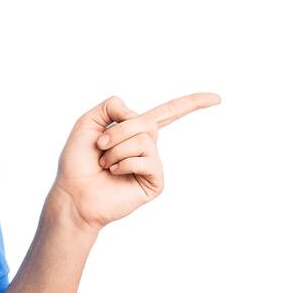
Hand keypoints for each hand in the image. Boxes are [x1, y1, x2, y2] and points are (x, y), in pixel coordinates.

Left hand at [52, 92, 220, 232]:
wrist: (74, 194)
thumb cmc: (78, 162)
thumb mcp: (88, 122)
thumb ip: (111, 106)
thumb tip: (138, 115)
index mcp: (135, 130)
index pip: (169, 113)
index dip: (193, 103)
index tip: (217, 98)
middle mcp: (148, 146)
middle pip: (146, 122)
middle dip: (117, 131)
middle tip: (99, 146)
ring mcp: (153, 164)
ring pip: (144, 140)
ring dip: (117, 149)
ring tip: (106, 164)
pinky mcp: (154, 182)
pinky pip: (146, 160)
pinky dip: (125, 163)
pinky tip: (114, 173)